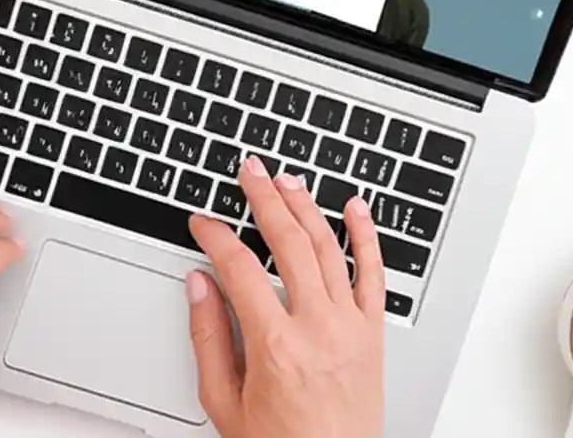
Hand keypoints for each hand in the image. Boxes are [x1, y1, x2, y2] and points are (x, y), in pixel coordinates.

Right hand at [186, 156, 384, 437]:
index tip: (203, 223)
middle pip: (288, 243)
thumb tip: (199, 287)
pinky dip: (367, 236)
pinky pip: (373, 274)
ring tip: (288, 180)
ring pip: (329, 249)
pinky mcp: (373, 333)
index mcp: (274, 345)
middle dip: (264, 199)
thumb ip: (209, 339)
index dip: (216, 236)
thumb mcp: (224, 402)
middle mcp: (317, 328)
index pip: (239, 268)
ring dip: (307, 208)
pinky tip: (356, 208)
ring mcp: (350, 327)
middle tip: (249, 171)